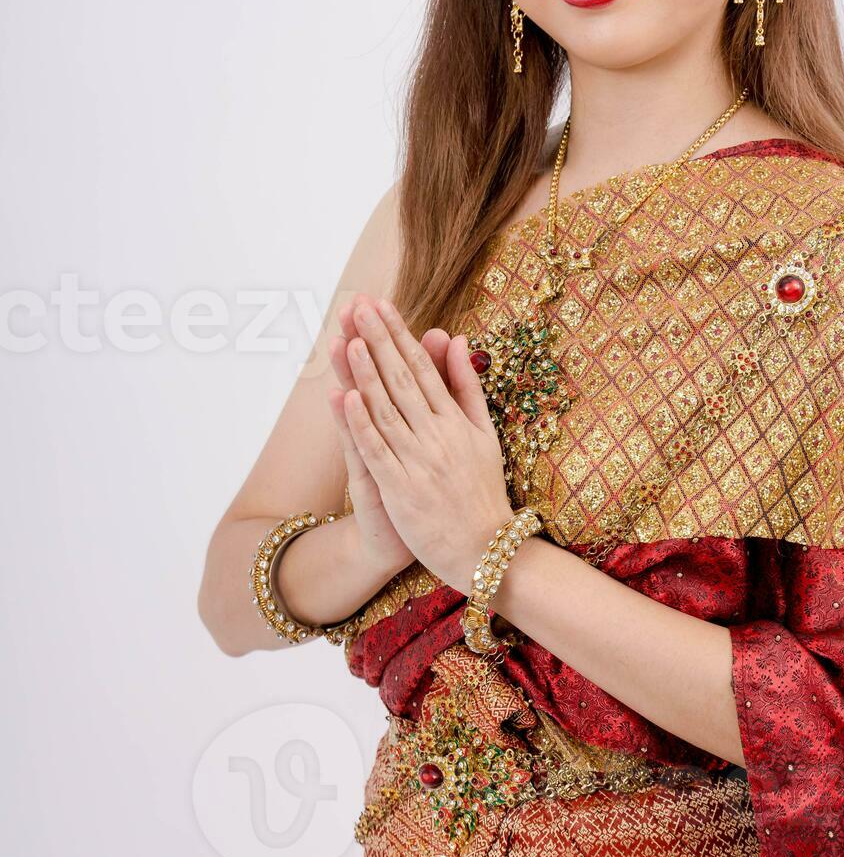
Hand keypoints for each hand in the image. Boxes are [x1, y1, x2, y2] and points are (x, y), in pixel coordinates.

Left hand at [326, 295, 514, 592]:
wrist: (485, 550)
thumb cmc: (482, 491)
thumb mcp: (485, 434)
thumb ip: (468, 386)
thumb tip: (457, 339)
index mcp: (457, 420)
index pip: (423, 367)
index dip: (399, 335)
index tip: (381, 306)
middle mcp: (438, 435)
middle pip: (403, 379)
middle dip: (378, 340)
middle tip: (358, 306)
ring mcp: (419, 461)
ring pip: (387, 409)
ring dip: (366, 373)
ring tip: (348, 339)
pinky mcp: (401, 489)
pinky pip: (378, 450)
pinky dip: (361, 423)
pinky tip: (345, 397)